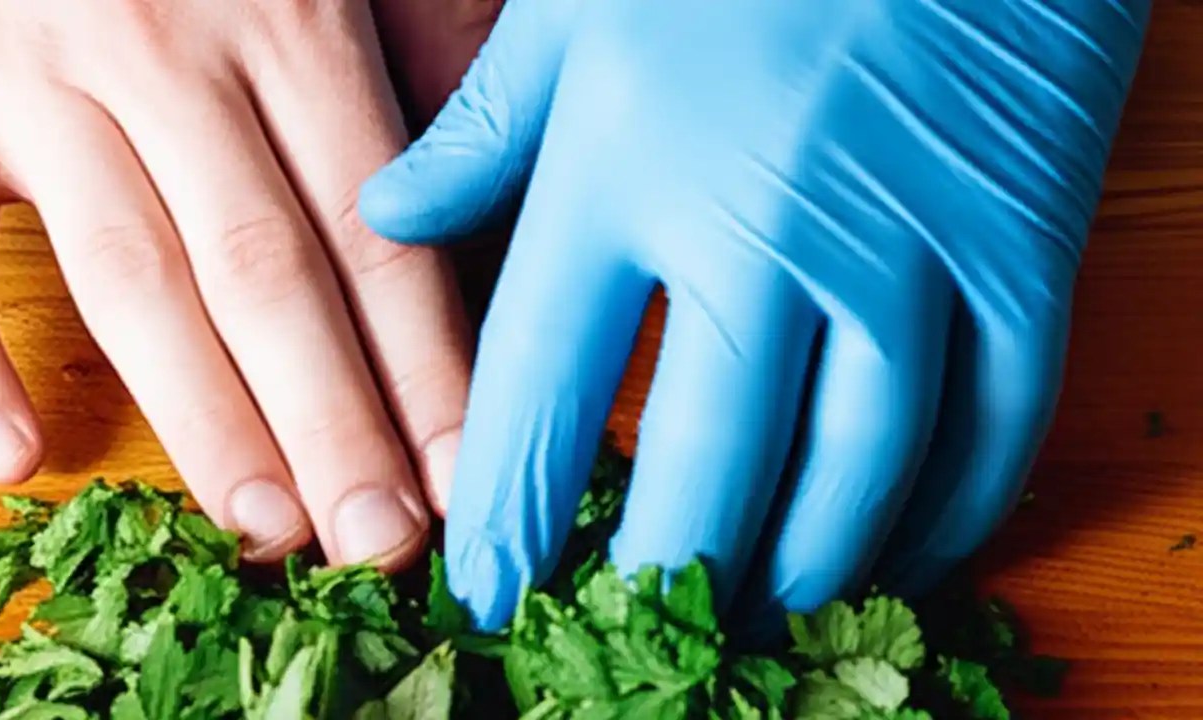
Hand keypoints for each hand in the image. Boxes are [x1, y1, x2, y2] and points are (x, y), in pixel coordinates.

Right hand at [0, 0, 490, 567]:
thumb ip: (414, 51)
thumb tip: (484, 187)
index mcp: (291, 20)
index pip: (374, 233)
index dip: (423, 366)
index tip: (460, 476)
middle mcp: (167, 53)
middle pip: (265, 275)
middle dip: (331, 424)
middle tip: (380, 542)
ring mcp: (35, 75)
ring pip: (132, 278)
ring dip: (202, 418)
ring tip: (266, 530)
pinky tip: (15, 456)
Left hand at [361, 0, 1149, 629]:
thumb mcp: (580, 4)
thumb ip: (482, 125)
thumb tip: (385, 216)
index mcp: (628, 166)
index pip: (538, 386)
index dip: (506, 512)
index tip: (488, 593)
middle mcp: (760, 225)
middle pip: (703, 464)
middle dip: (660, 574)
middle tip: (634, 635)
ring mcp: (903, 245)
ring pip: (856, 467)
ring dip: (804, 563)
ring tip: (760, 613)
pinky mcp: (1021, 248)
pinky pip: (996, 419)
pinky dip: (952, 508)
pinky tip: (903, 552)